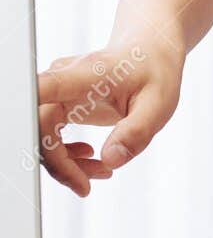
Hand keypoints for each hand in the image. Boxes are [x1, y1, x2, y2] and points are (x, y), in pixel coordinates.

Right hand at [36, 36, 184, 196]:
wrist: (151, 52)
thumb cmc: (155, 71)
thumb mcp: (158, 104)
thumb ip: (135, 132)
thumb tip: (110, 160)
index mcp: (84, 75)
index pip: (42, 91)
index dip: (29, 116)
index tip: (34, 143)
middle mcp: (64, 81)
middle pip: (40, 126)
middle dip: (60, 163)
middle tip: (86, 185)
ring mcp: (60, 92)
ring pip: (43, 135)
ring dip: (66, 163)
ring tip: (102, 171)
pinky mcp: (62, 103)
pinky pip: (52, 135)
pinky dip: (68, 155)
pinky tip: (92, 158)